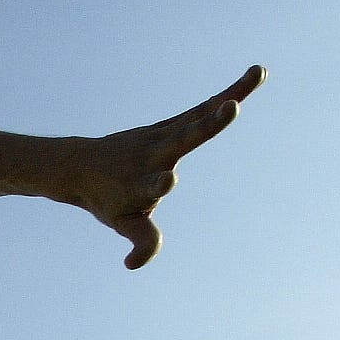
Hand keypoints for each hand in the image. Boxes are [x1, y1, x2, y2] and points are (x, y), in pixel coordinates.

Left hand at [67, 65, 264, 269]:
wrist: (81, 165)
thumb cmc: (106, 198)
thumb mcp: (121, 222)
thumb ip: (140, 241)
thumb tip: (132, 265)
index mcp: (142, 183)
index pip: (153, 186)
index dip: (159, 185)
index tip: (167, 180)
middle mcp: (154, 155)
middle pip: (185, 138)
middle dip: (207, 125)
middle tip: (230, 107)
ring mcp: (164, 135)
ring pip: (200, 114)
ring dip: (230, 95)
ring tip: (258, 73)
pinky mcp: (172, 124)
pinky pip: (203, 108)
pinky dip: (229, 92)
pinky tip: (255, 74)